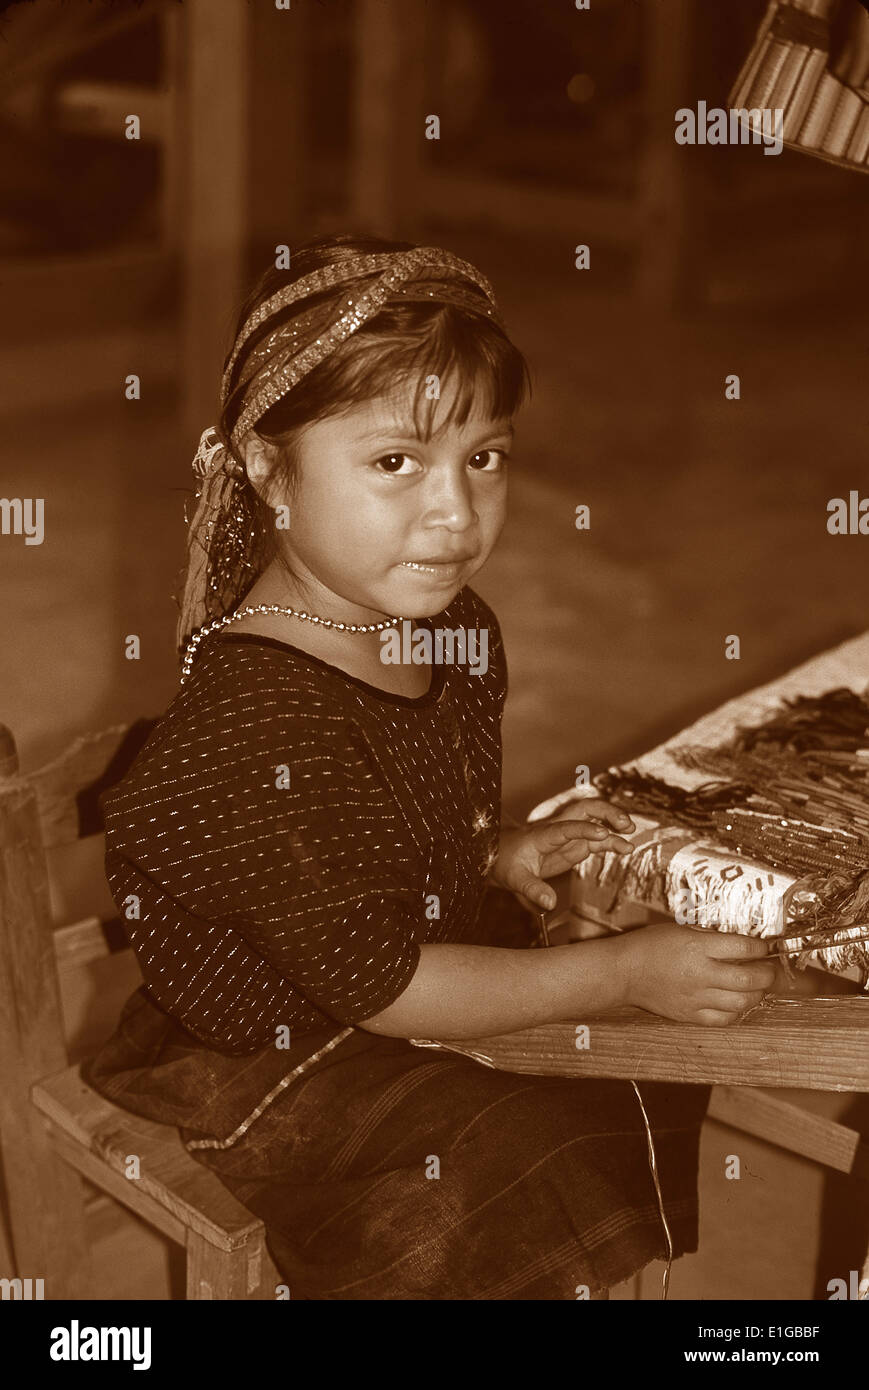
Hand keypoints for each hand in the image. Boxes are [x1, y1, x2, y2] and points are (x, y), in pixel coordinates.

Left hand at [489, 801, 634, 913]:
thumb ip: (533, 890)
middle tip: (625, 824)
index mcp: (542, 835)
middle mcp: (559, 828)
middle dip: (606, 812)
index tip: (602, 834)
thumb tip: (550, 903)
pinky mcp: (576, 844)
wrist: (503, 853)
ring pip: (594, 819)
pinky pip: (597, 839)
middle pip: (585, 808)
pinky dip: (612, 841)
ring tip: (631, 834)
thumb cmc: (507, 863)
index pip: (565, 828)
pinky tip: (626, 848)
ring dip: (613, 823)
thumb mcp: (515, 879)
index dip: (583, 829)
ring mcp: (569, 835)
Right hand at [617, 922, 780, 1025]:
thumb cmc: (649, 945)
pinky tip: (737, 1003)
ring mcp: (696, 997)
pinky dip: (737, 1012)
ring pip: (742, 1002)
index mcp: (698, 947)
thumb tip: (739, 945)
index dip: (761, 947)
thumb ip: (710, 937)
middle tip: (770, 970)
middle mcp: (701, 973)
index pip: (743, 947)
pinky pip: (723, 1019)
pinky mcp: (690, 1015)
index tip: (765, 947)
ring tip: (757, 987)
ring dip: (757, 994)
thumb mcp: (680, 929)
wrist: (624, 972)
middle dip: (768, 974)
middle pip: (749, 979)